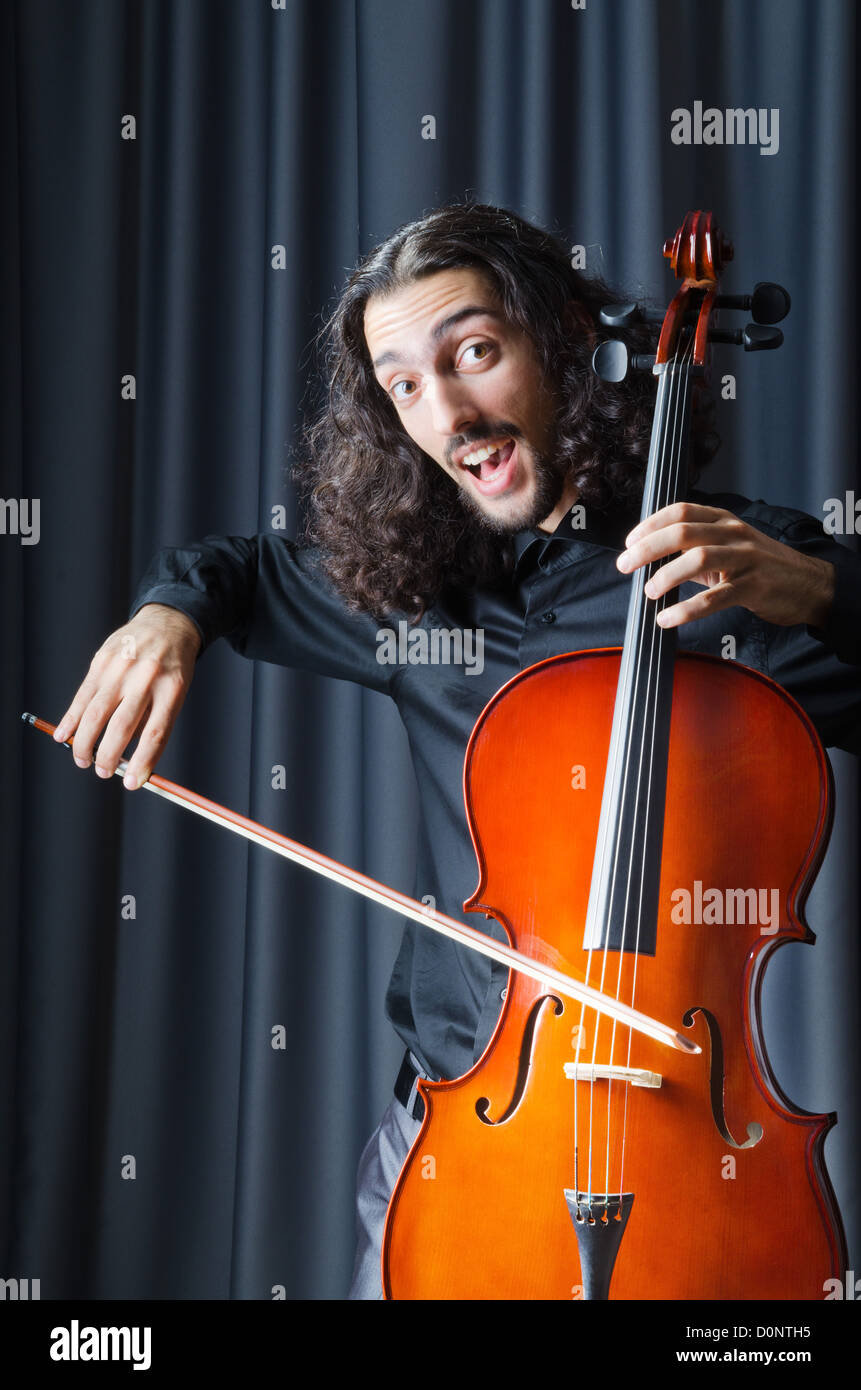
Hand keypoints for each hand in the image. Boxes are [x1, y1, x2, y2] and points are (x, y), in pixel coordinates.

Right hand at [53, 604, 201, 788]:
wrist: (166, 624)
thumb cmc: (172, 668)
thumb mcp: (176, 692)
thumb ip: (153, 721)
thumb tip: (130, 761)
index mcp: (172, 689)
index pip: (156, 733)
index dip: (142, 762)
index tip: (133, 784)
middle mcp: (146, 678)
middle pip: (122, 727)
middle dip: (109, 756)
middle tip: (104, 772)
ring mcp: (122, 668)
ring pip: (96, 714)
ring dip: (85, 743)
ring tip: (83, 760)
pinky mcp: (102, 661)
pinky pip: (82, 695)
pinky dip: (70, 719)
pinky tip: (63, 736)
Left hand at [616, 502, 834, 629]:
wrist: (808, 584)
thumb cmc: (761, 568)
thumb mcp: (728, 548)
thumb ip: (694, 549)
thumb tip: (651, 559)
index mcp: (723, 520)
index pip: (680, 510)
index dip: (650, 524)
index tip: (629, 542)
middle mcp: (733, 534)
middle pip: (682, 531)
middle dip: (647, 548)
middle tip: (624, 565)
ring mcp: (745, 558)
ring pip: (697, 558)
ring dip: (666, 575)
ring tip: (649, 591)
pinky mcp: (753, 587)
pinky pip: (714, 598)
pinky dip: (686, 610)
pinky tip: (667, 619)